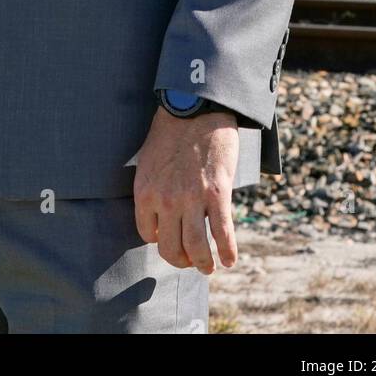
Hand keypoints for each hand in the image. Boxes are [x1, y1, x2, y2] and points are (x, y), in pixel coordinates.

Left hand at [133, 106, 238, 272]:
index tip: (171, 239)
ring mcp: (192, 199)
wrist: (196, 108)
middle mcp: (165, 200)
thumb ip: (152, 188)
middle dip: (181, 260)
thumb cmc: (172, 131)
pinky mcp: (218, 194)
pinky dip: (227, 252)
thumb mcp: (149, 161)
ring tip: (209, 266)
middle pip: (170, 248)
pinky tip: (230, 259)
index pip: (147, 234)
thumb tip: (159, 213)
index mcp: (145, 191)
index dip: (160, 240)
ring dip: (204, 263)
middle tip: (190, 261)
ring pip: (196, 249)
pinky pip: (222, 234)